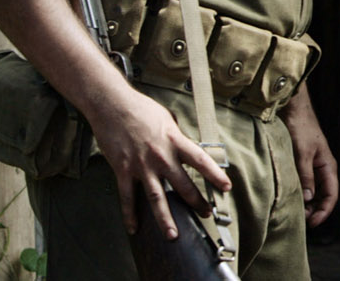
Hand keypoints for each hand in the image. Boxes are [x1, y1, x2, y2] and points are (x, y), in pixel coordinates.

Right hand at [85, 84, 232, 239]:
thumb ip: (177, 138)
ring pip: (156, 197)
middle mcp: (161, 156)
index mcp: (175, 141)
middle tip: (205, 214)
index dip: (215, 175)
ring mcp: (141, 165)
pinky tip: (134, 228)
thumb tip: (186, 149)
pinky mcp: (123, 170)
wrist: (113, 105)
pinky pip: (128, 197)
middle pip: (182, 184)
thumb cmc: (141, 109)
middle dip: (196, 202)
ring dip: (165, 218)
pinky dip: (130, 214)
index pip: (201, 161)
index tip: (226, 188)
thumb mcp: (168, 120)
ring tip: (173, 234)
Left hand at [281, 90, 337, 226]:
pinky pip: (302, 182)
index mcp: (328, 166)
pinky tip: (287, 195)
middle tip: (299, 220)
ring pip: (312, 190)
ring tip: (292, 210)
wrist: (292, 108)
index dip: (324, 212)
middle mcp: (322, 168)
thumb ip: (305, 176)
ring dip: (305, 202)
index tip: (311, 223)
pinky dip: (297, 191)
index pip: (331, 195)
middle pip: (322, 196)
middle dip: (314, 210)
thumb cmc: (300, 127)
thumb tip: (307, 199)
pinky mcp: (301, 162)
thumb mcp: (302, 153)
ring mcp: (311, 165)